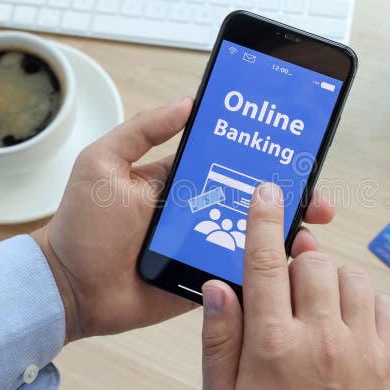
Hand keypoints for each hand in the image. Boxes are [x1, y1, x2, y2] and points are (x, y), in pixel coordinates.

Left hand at [32, 99, 336, 342]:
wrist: (70, 287)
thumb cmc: (81, 225)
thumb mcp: (102, 163)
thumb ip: (141, 130)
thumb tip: (186, 103)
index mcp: (182, 179)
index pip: (232, 162)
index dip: (263, 156)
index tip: (294, 150)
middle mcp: (199, 210)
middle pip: (253, 200)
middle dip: (290, 196)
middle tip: (319, 198)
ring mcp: (204, 246)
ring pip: (254, 237)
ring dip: (286, 232)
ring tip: (312, 230)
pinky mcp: (203, 279)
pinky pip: (241, 274)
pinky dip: (267, 270)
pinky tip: (292, 266)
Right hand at [201, 183, 389, 389]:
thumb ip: (218, 343)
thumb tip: (218, 288)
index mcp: (272, 347)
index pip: (264, 264)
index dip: (263, 221)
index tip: (267, 193)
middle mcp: (321, 338)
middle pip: (313, 261)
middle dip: (296, 261)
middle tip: (285, 281)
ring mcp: (363, 348)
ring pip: (352, 275)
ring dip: (330, 280)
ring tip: (316, 308)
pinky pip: (385, 304)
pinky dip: (366, 302)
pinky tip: (347, 324)